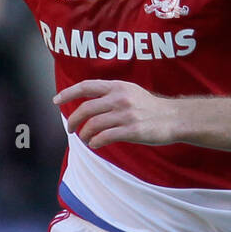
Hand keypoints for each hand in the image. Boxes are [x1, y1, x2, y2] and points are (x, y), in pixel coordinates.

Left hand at [53, 78, 178, 148]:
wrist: (174, 118)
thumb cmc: (150, 107)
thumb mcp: (131, 92)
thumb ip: (111, 94)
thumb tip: (89, 101)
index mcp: (117, 86)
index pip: (86, 86)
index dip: (68, 93)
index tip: (56, 100)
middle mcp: (120, 98)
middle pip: (86, 108)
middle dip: (73, 120)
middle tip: (70, 129)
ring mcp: (126, 114)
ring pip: (93, 125)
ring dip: (85, 134)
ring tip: (85, 138)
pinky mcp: (131, 130)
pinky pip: (105, 137)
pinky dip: (96, 142)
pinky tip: (95, 144)